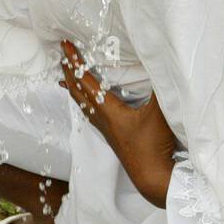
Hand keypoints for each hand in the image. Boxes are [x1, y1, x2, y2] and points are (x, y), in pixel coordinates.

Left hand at [59, 41, 177, 207]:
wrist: (152, 177)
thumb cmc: (155, 146)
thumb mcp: (160, 113)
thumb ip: (161, 88)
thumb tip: (162, 64)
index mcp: (108, 110)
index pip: (86, 80)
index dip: (75, 61)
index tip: (64, 46)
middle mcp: (102, 120)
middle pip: (78, 92)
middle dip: (69, 72)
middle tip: (61, 57)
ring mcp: (106, 130)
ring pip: (83, 104)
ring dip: (74, 89)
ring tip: (64, 80)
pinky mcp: (113, 137)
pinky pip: (92, 114)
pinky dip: (85, 102)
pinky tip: (90, 105)